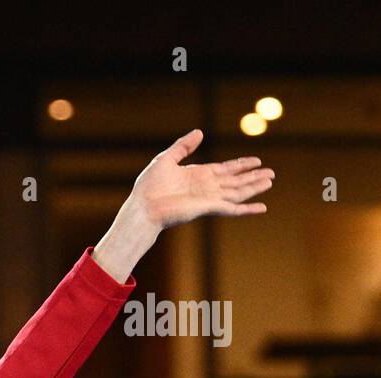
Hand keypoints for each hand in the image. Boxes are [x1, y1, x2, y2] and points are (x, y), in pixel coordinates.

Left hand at [128, 128, 273, 230]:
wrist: (143, 207)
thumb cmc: (149, 186)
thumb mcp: (166, 159)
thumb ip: (183, 146)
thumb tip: (199, 132)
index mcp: (198, 175)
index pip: (225, 169)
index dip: (241, 165)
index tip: (256, 160)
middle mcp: (206, 187)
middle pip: (236, 181)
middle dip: (253, 176)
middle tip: (271, 173)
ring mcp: (209, 198)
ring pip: (238, 192)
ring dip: (255, 187)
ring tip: (270, 181)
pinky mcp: (208, 208)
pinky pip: (232, 208)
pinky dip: (247, 208)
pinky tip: (262, 207)